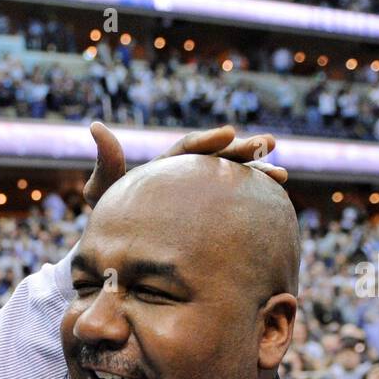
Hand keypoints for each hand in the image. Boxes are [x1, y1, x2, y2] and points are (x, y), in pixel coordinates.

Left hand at [83, 123, 286, 207]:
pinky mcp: (210, 216)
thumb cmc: (108, 219)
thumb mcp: (102, 192)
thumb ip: (105, 164)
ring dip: (258, 176)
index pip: (188, 148)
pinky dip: (254, 204)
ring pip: (233, 180)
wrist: (117, 252)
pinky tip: (277, 205)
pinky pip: (235, 207)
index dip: (207, 140)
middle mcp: (187, 175)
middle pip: (218, 157)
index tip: (228, 134)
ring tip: (281, 177)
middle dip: (244, 150)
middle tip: (270, 143)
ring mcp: (201, 195)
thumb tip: (97, 125)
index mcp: (166, 165)